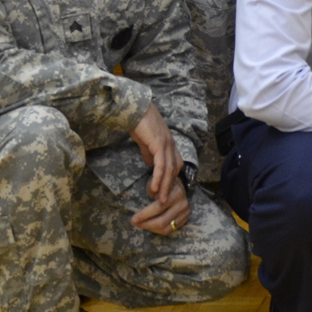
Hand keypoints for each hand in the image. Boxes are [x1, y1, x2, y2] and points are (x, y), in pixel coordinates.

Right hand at [129, 103, 190, 234]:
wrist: (135, 109)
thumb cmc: (139, 124)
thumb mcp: (146, 143)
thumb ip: (150, 154)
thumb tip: (152, 166)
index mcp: (169, 144)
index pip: (176, 165)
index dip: (171, 179)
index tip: (166, 192)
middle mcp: (171, 145)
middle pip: (175, 170)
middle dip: (170, 187)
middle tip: (164, 202)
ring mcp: (166, 144)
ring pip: (169, 170)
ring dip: (164, 187)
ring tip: (160, 200)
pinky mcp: (158, 144)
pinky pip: (160, 165)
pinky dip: (158, 178)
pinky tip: (154, 188)